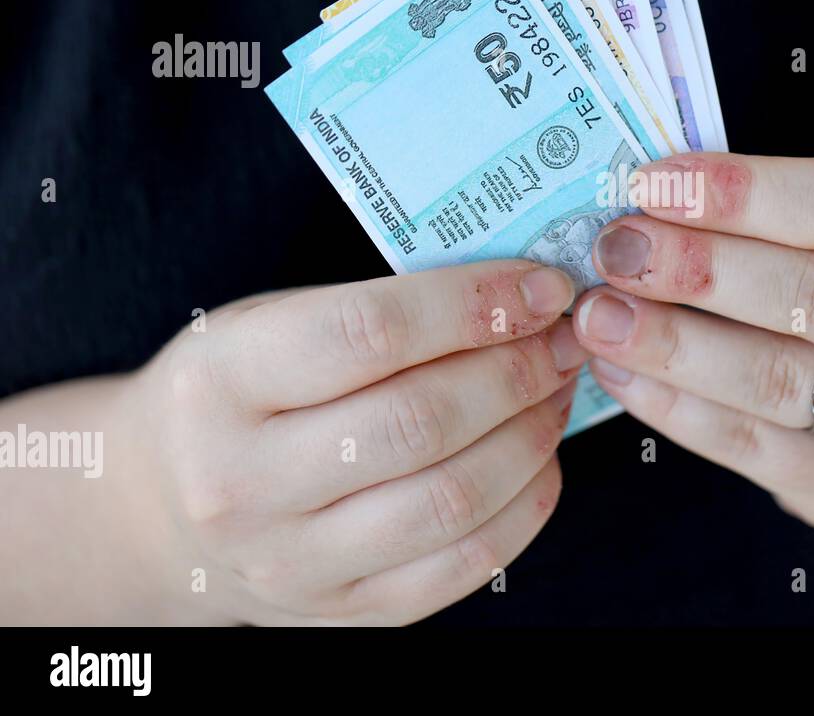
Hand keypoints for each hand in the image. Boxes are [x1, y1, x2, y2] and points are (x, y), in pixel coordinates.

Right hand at [124, 260, 586, 623]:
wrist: (164, 506)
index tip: (541, 286)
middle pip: (421, 421)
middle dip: (518, 370)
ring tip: (558, 388)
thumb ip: (380, 308)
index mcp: (223, 381)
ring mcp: (294, 561)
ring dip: (534, 434)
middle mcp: (246, 482)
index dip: (474, 304)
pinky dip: (526, 503)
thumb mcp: (270, 323)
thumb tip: (520, 292)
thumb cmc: (237, 394)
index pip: (370, 333)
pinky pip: (465, 563)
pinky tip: (540, 455)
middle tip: (563, 336)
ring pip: (453, 499)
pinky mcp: (346, 612)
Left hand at [573, 154, 813, 526]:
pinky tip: (618, 372)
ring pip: (781, 379)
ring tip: (599, 315)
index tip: (652, 182)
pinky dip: (674, 406)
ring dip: (675, 345)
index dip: (745, 193)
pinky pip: (752, 444)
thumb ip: (761, 212)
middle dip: (704, 270)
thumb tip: (641, 202)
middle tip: (617, 248)